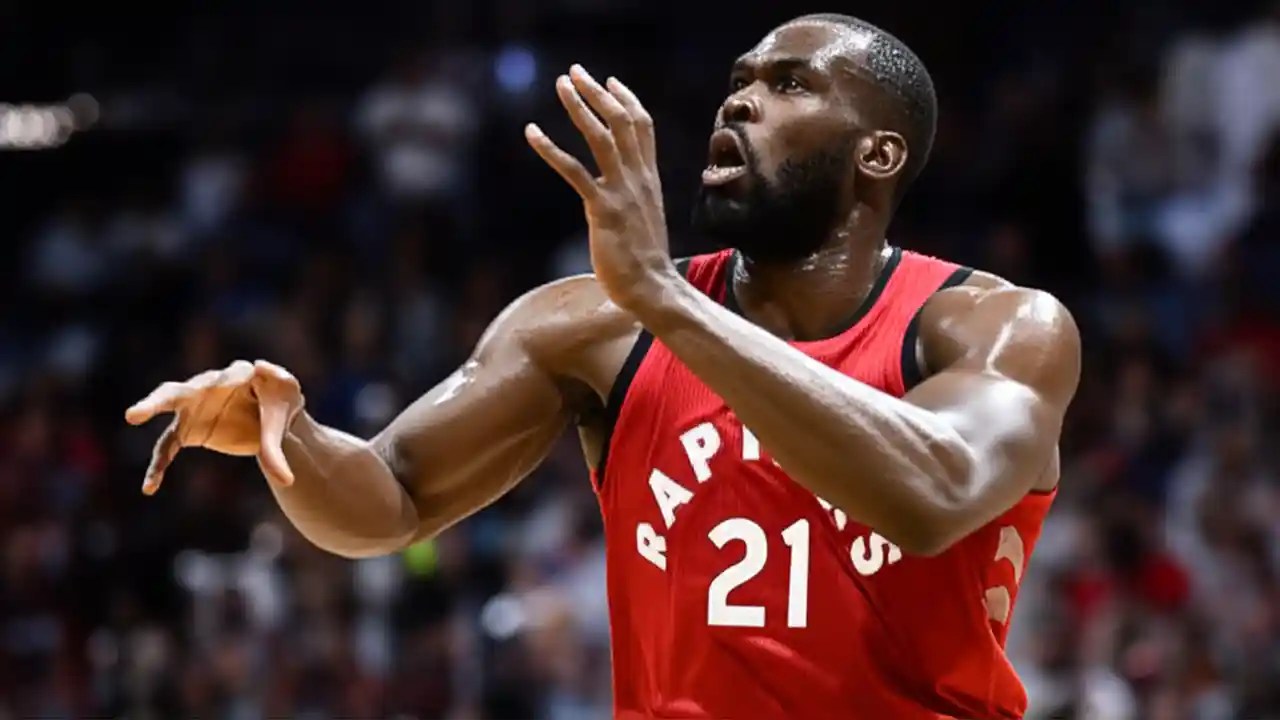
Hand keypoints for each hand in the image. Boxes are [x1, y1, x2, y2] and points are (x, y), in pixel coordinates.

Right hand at [124, 359, 303, 494]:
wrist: (273, 420)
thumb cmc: (281, 404)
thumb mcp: (289, 403)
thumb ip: (280, 420)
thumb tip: (275, 432)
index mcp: (239, 375)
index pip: (235, 374)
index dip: (238, 377)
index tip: (249, 375)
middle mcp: (208, 388)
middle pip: (178, 390)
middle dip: (160, 399)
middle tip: (138, 410)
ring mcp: (193, 408)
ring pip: (165, 412)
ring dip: (149, 411)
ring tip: (132, 416)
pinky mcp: (189, 430)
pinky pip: (167, 447)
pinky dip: (158, 466)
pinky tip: (149, 487)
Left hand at [526, 64, 675, 311]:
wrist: (653, 288)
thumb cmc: (645, 262)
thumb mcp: (645, 219)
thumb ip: (636, 199)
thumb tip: (625, 196)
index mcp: (649, 179)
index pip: (643, 127)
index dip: (626, 100)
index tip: (610, 82)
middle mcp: (638, 178)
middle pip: (622, 121)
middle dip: (597, 92)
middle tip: (575, 72)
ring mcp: (622, 192)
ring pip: (601, 136)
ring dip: (579, 106)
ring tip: (561, 84)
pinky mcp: (602, 209)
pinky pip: (574, 170)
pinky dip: (551, 149)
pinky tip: (532, 133)